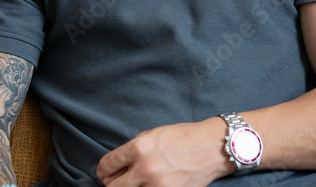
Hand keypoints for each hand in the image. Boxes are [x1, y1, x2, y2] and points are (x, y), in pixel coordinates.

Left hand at [96, 119, 230, 186]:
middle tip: (116, 182)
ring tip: (137, 182)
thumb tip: (117, 167)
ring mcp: (158, 186)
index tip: (105, 173)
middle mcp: (145, 169)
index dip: (103, 170)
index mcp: (139, 148)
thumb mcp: (154, 134)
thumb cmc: (183, 137)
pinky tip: (150, 186)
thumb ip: (133, 150)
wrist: (212, 148)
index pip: (107, 165)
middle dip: (112, 184)